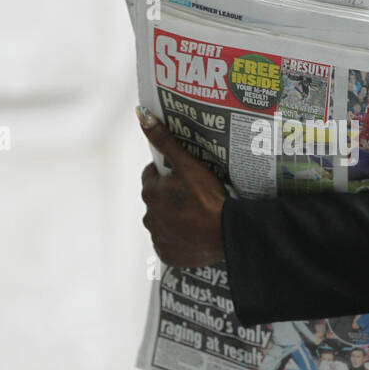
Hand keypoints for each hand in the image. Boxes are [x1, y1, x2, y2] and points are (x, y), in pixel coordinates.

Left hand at [137, 107, 226, 267]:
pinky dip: (180, 238)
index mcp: (150, 192)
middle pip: (158, 200)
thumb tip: (142, 115)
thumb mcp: (188, 164)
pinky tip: (195, 233)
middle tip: (196, 196)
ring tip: (198, 214)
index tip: (185, 177)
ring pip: (164, 222)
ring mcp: (158, 238)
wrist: (227, 233)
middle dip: (171, 197)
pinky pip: (171, 243)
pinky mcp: (168, 255)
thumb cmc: (208, 196)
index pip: (152, 176)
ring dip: (175, 218)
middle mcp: (148, 216)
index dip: (169, 174)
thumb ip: (164, 140)